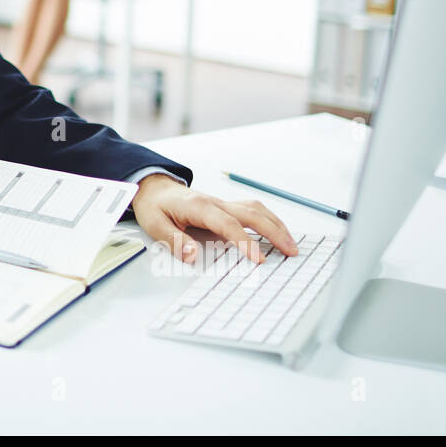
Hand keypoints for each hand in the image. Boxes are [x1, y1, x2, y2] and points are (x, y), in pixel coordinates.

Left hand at [128, 173, 298, 264]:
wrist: (154, 187)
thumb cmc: (155, 206)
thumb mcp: (155, 225)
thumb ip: (174, 241)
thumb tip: (193, 256)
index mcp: (200, 207)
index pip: (228, 225)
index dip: (245, 242)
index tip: (259, 259)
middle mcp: (216, 203)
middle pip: (252, 214)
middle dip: (275, 232)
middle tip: (292, 252)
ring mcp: (223, 203)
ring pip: (257, 209)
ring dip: (277, 225)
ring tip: (292, 244)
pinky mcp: (227, 207)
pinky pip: (253, 210)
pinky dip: (270, 220)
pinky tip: (278, 232)